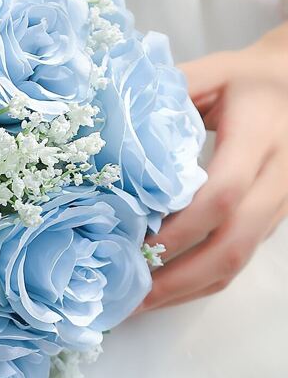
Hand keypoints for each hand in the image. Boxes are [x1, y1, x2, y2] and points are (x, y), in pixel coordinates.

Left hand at [140, 23, 287, 310]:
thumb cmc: (246, 79)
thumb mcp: (211, 72)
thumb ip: (167, 93)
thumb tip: (106, 118)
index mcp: (259, 135)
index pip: (223, 193)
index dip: (181, 226)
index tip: (137, 245)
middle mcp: (276, 177)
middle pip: (233, 243)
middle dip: (179, 277)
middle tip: (129, 296)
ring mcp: (278, 205)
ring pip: (238, 261)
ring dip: (186, 289)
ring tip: (137, 304)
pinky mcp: (270, 221)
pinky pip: (239, 261)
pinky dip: (200, 282)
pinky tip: (164, 290)